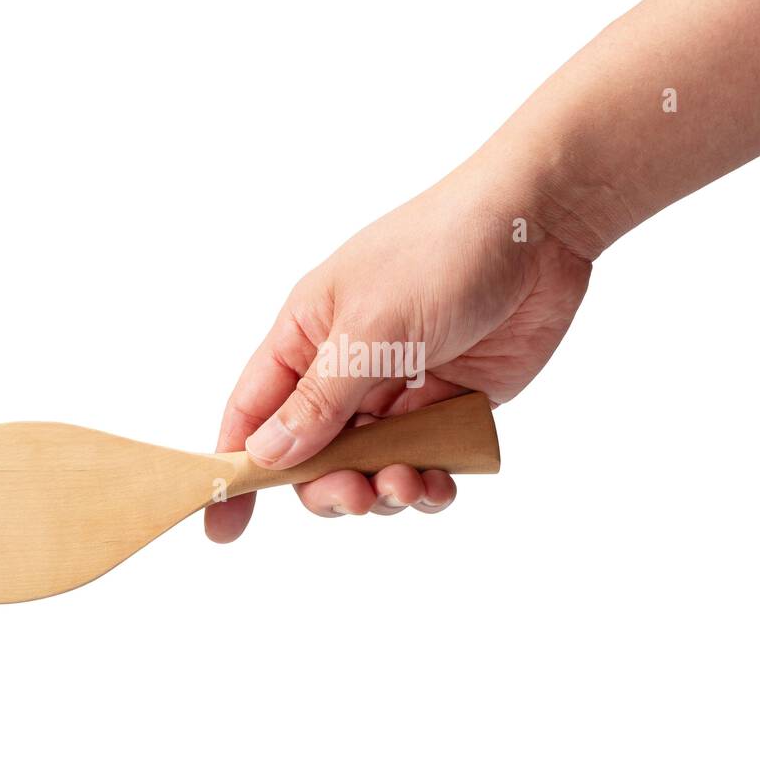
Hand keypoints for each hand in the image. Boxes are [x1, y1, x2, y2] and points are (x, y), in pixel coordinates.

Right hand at [204, 158, 596, 541]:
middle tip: (356, 496)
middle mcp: (346, 368)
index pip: (253, 414)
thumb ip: (320, 399)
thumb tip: (265, 455)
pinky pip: (425, 463)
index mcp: (307, 337)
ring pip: (369, 467)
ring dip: (382, 489)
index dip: (234, 471)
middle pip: (312, 456)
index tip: (220, 528)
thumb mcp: (370, 329)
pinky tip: (439, 484)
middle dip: (326, 488)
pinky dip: (428, 484)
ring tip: (410, 483)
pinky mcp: (451, 405)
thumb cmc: (440, 254)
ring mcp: (399, 389)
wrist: (539, 231)